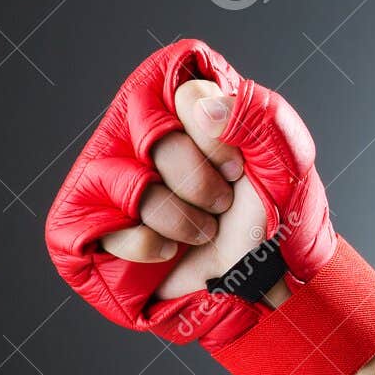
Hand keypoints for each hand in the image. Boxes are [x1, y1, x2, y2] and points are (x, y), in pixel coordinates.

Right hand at [97, 81, 279, 303]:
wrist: (262, 282)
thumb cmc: (271, 217)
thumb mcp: (286, 160)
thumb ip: (259, 116)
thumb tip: (202, 106)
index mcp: (188, 107)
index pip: (184, 91)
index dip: (214, 137)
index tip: (238, 169)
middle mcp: (142, 134)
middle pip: (154, 134)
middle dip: (201, 181)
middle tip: (223, 202)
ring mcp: (111, 177)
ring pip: (128, 182)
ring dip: (180, 217)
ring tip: (204, 230)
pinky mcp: (87, 224)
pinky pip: (96, 225)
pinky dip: (147, 244)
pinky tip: (170, 249)